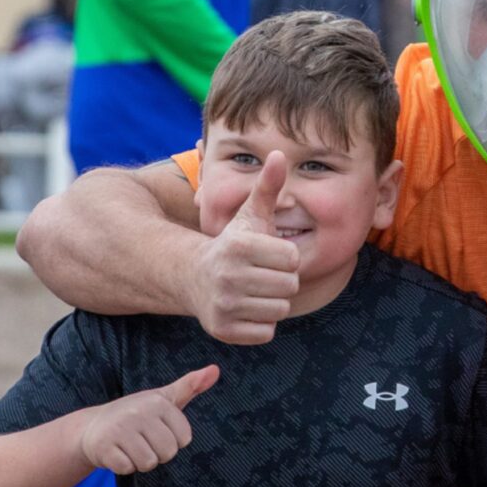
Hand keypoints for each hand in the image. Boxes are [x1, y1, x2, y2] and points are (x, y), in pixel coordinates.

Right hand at [78, 364, 219, 475]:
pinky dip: (123, 466)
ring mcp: (120, 429)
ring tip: (130, 446)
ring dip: (140, 461)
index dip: (171, 440)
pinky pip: (128, 468)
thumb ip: (190, 386)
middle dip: (157, 453)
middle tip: (141, 440)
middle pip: (168, 452)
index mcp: (158, 402)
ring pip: (149, 462)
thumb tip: (215, 369)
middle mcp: (139, 412)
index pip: (184, 439)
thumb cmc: (136, 415)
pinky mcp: (104, 446)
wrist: (93, 427)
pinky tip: (117, 452)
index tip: (156, 430)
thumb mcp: (163, 398)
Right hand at [188, 150, 299, 344]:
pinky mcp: (223, 330)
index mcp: (240, 246)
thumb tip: (279, 154)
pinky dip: (261, 323)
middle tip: (260, 274)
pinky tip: (246, 308)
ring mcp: (225, 305)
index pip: (292, 259)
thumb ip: (267, 187)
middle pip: (289, 286)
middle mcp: (229, 276)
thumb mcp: (249, 216)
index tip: (266, 255)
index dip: (284, 257)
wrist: (193, 278)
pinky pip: (266, 332)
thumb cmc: (233, 245)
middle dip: (280, 280)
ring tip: (253, 290)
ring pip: (280, 310)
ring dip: (272, 301)